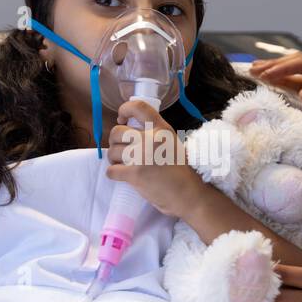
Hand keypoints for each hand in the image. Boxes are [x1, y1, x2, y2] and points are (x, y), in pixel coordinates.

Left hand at [106, 99, 201, 215]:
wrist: (189, 194)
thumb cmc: (182, 172)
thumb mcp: (173, 143)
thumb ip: (155, 135)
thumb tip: (131, 131)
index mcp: (162, 129)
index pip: (138, 107)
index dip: (124, 109)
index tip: (121, 118)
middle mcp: (151, 139)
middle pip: (117, 132)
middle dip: (114, 141)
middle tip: (121, 150)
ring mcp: (142, 156)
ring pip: (112, 152)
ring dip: (114, 159)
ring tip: (123, 165)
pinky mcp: (135, 174)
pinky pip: (111, 170)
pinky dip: (113, 174)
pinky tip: (122, 176)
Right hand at [249, 54, 301, 124]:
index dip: (285, 67)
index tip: (267, 73)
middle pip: (297, 63)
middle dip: (274, 66)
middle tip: (252, 69)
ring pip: (295, 71)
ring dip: (274, 71)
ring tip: (254, 70)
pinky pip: (298, 82)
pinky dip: (281, 80)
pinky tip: (268, 80)